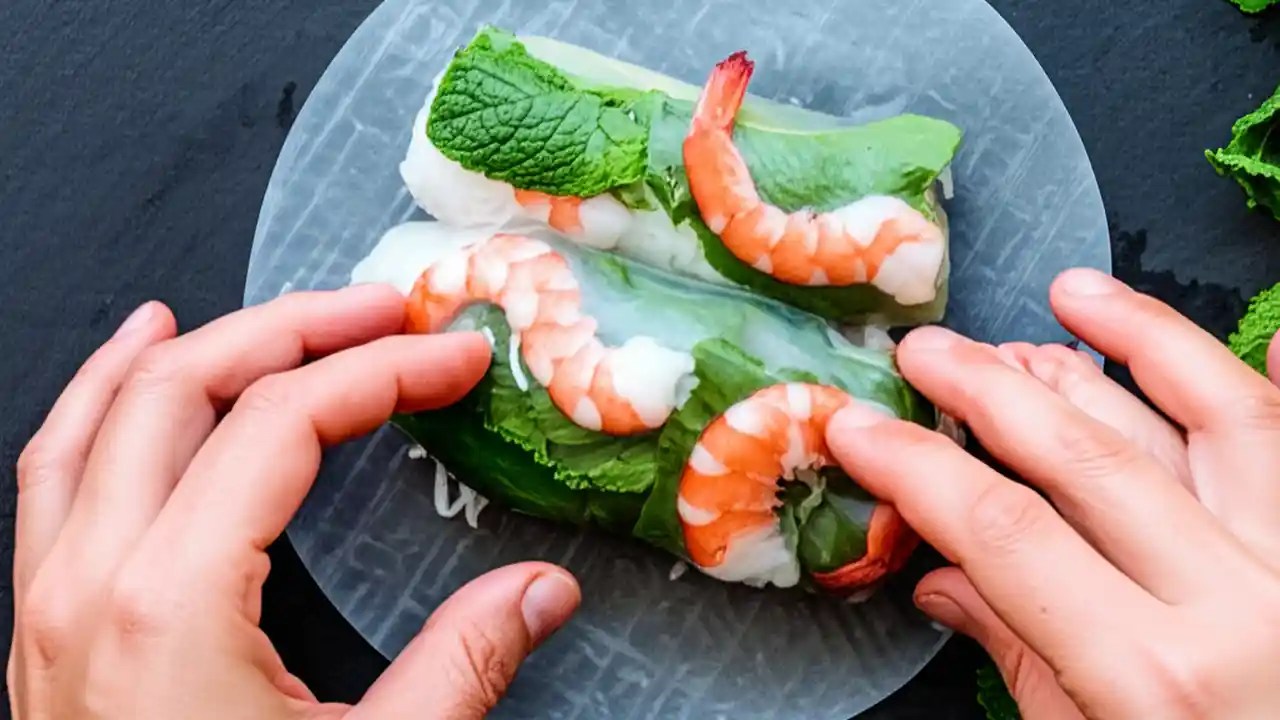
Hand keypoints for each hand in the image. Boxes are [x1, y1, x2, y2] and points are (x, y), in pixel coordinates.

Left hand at [9, 285, 580, 718]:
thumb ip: (461, 667)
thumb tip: (543, 591)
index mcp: (172, 601)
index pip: (282, 423)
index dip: (381, 372)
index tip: (452, 358)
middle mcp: (91, 581)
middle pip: (183, 389)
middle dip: (293, 329)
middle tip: (382, 312)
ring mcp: (48, 605)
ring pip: (95, 420)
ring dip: (182, 351)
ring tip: (239, 313)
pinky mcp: (42, 636)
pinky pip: (49, 482)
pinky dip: (93, 412)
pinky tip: (124, 389)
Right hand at [828, 269, 1279, 718]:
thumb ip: (1020, 662)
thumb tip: (941, 577)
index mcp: (1152, 674)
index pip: (1004, 533)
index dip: (917, 468)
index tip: (858, 428)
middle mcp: (1242, 603)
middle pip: (1092, 457)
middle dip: (995, 389)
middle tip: (932, 349)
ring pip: (1219, 418)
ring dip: (1140, 343)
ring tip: (1071, 295)